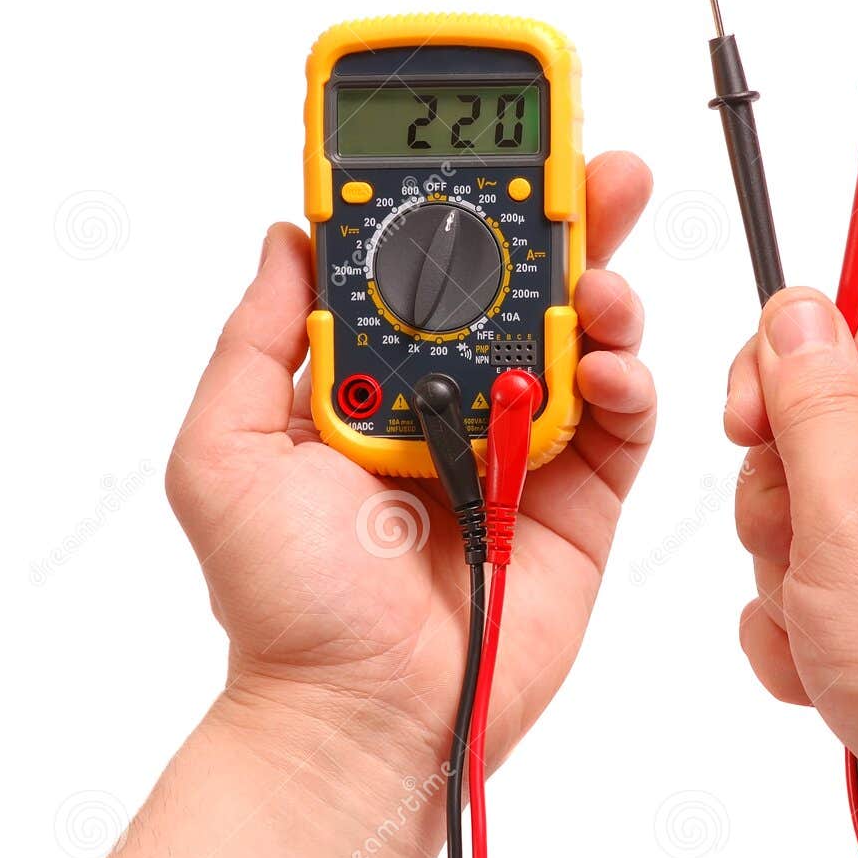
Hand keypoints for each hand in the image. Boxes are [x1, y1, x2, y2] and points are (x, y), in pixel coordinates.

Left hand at [95, 152, 655, 857]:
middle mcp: (456, 396)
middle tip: (593, 168)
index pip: (423, 265)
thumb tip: (287, 235)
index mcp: (378, 377)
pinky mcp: (580, 499)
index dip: (455, 202)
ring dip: (603, 291)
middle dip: (562, 218)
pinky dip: (631, 382)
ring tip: (598, 286)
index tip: (482, 143)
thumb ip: (258, 341)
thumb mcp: (226, 453)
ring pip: (584, 338)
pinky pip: (624, 421)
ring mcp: (524, 444)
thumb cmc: (287, 602)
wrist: (360, 713)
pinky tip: (615, 368)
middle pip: (521, 284)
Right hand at [725, 288, 857, 857]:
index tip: (748, 434)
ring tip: (832, 624)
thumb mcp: (853, 510)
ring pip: (789, 513)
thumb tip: (794, 307)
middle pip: (798, 430)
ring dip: (784, 576)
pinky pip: (801, 581)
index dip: (773, 376)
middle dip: (775, 504)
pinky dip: (797, 626)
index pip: (837, 333)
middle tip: (816, 556)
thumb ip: (813, 400)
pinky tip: (830, 663)